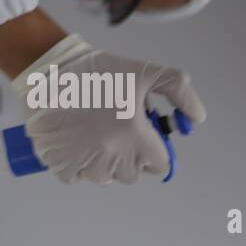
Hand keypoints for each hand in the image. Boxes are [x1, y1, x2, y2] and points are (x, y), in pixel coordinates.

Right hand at [12, 35, 206, 183]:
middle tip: (116, 129)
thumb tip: (197, 116)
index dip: (153, 148)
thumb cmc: (96, 70)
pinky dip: (77, 165)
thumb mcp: (144, 70)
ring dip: (103, 161)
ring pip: (105, 177)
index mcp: (136, 136)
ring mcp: (86, 163)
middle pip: (133, 173)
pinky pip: (77, 177)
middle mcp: (113, 155)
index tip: (142, 134)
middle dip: (129, 154)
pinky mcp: (61, 165)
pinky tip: (74, 142)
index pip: (159, 164)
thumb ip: (178, 90)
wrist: (48, 68)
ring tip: (92, 133)